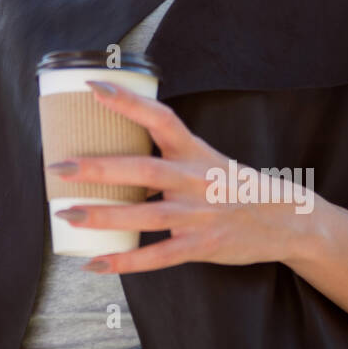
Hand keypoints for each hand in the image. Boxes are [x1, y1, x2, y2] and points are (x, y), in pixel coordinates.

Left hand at [46, 80, 311, 274]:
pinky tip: (95, 262)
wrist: (287, 220)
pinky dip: (125, 261)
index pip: (160, 117)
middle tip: (60, 166)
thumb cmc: (233, 185)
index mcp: (194, 151)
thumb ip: (166, 155)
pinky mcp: (202, 246)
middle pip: (143, 170)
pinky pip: (158, 256)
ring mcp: (199, 214)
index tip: (92, 86)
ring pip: (146, 216)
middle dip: (99, 168)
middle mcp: (195, 179)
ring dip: (104, 216)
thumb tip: (112, 149)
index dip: (127, 101)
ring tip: (67, 214)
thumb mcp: (205, 159)